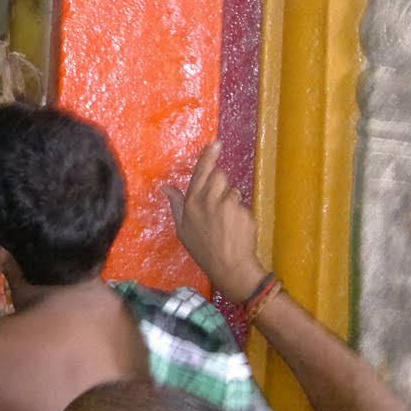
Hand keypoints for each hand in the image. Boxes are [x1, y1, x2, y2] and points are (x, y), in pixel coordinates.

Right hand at [161, 140, 267, 299]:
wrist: (230, 267)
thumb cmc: (202, 248)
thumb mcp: (182, 228)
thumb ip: (176, 204)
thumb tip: (164, 186)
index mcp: (193, 202)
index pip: (201, 172)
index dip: (209, 156)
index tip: (216, 143)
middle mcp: (211, 200)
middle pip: (220, 176)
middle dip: (220, 182)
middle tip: (217, 199)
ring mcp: (230, 206)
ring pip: (233, 191)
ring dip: (230, 200)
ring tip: (226, 220)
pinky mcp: (246, 213)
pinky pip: (243, 206)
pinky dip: (240, 214)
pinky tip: (236, 228)